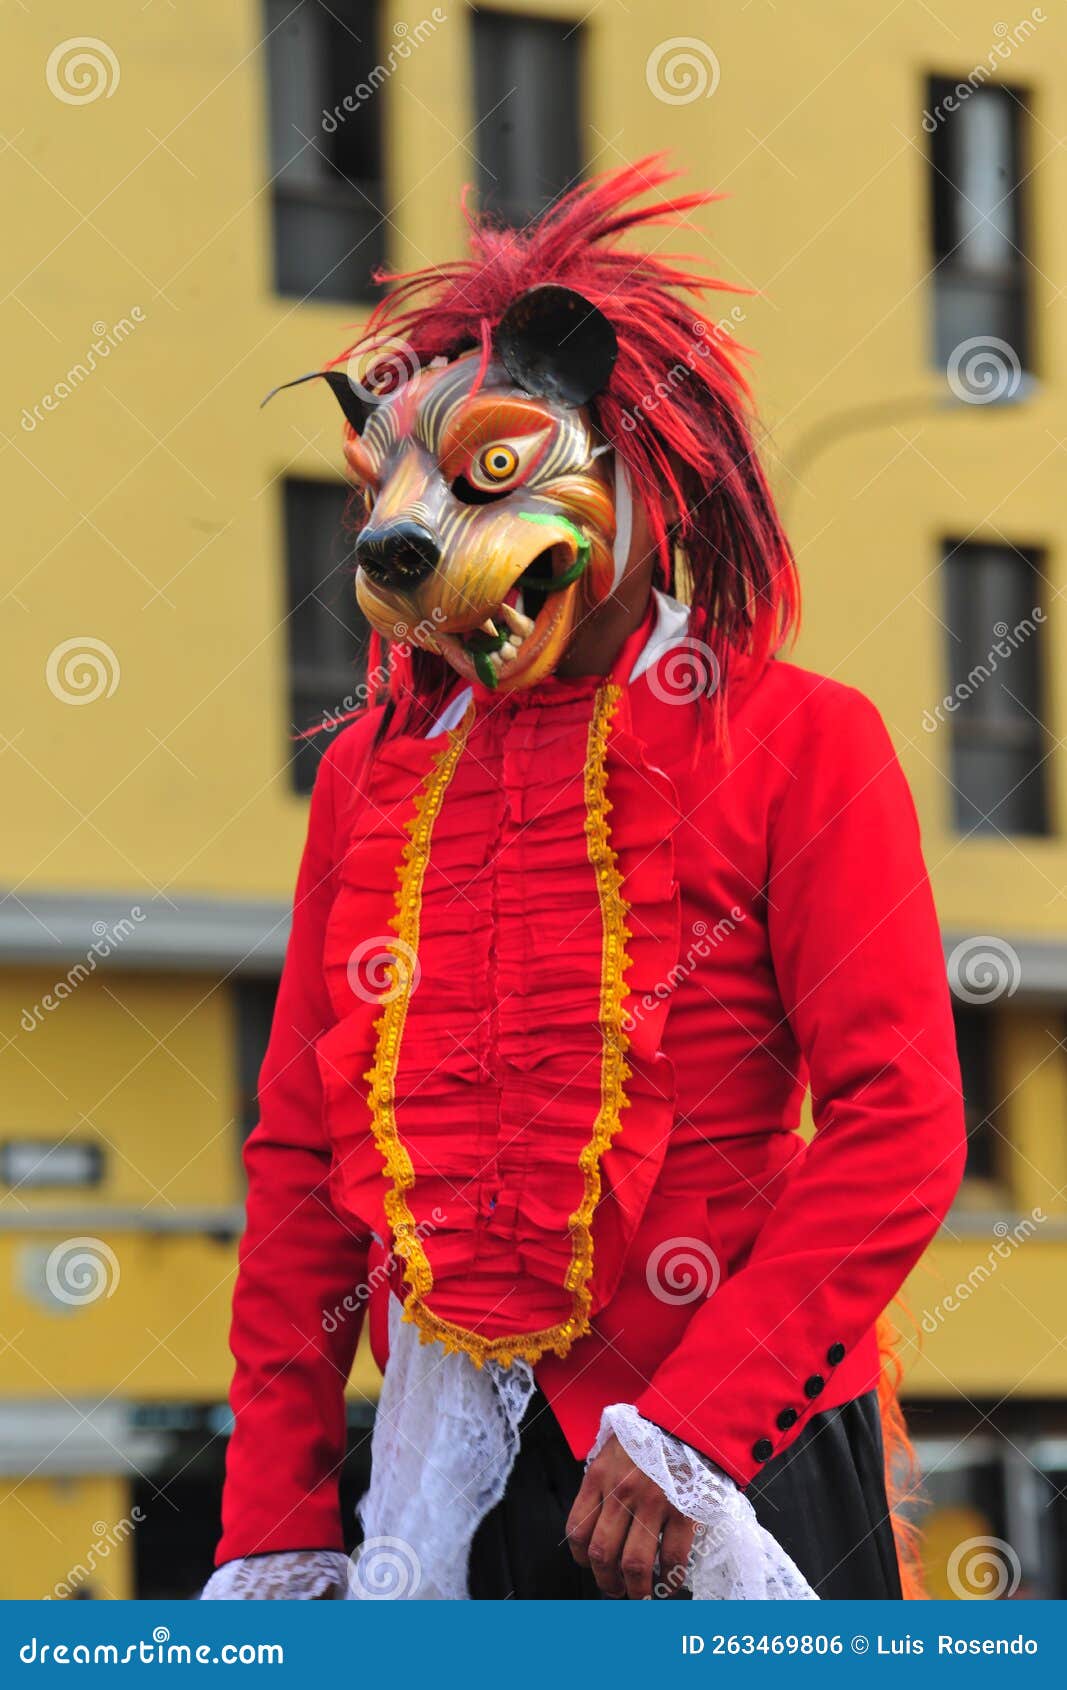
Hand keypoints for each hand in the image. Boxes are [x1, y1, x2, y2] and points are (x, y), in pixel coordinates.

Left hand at [565, 1433, 695, 1598]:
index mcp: (599, 1477)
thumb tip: (597, 1519)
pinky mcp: (682, 1510)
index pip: (577, 1531)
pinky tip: (669, 1582)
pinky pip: (672, 1558)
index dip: (582, 1558)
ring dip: (635, 1589)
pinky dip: (669, 1578)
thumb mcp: (612, 1449)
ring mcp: (652, 1503)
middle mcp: (621, 1493)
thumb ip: (602, 1482)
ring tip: (640, 1595)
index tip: (592, 1566)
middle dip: (606, 1582)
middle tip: (615, 1590)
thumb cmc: (649, 1435)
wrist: (688, 1417)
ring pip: (634, 1564)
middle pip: (602, 1554)